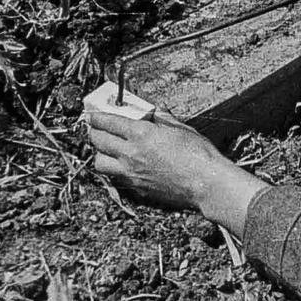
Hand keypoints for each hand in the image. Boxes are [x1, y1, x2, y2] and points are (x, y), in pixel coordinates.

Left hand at [87, 112, 268, 234]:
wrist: (207, 185)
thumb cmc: (199, 155)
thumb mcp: (181, 128)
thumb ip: (162, 118)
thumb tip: (153, 112)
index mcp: (141, 134)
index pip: (107, 122)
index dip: (96, 117)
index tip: (93, 115)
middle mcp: (131, 154)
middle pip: (98, 141)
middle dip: (94, 132)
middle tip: (96, 129)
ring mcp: (131, 174)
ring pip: (99, 163)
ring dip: (99, 154)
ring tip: (107, 149)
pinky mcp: (137, 189)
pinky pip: (116, 177)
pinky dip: (114, 170)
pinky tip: (123, 165)